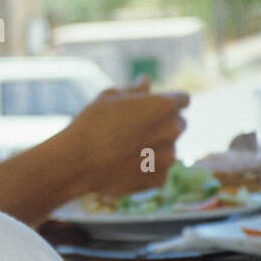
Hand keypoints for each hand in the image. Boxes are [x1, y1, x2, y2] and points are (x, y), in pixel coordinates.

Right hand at [62, 75, 189, 196]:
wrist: (76, 162)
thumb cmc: (90, 124)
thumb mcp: (108, 98)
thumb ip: (133, 90)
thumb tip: (145, 81)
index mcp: (163, 106)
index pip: (183, 99)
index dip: (168, 101)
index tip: (153, 106)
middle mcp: (173, 130)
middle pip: (178, 123)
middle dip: (163, 123)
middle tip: (135, 128)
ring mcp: (169, 157)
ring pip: (169, 147)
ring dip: (156, 146)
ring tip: (125, 149)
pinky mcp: (160, 178)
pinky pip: (159, 169)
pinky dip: (147, 167)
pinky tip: (124, 165)